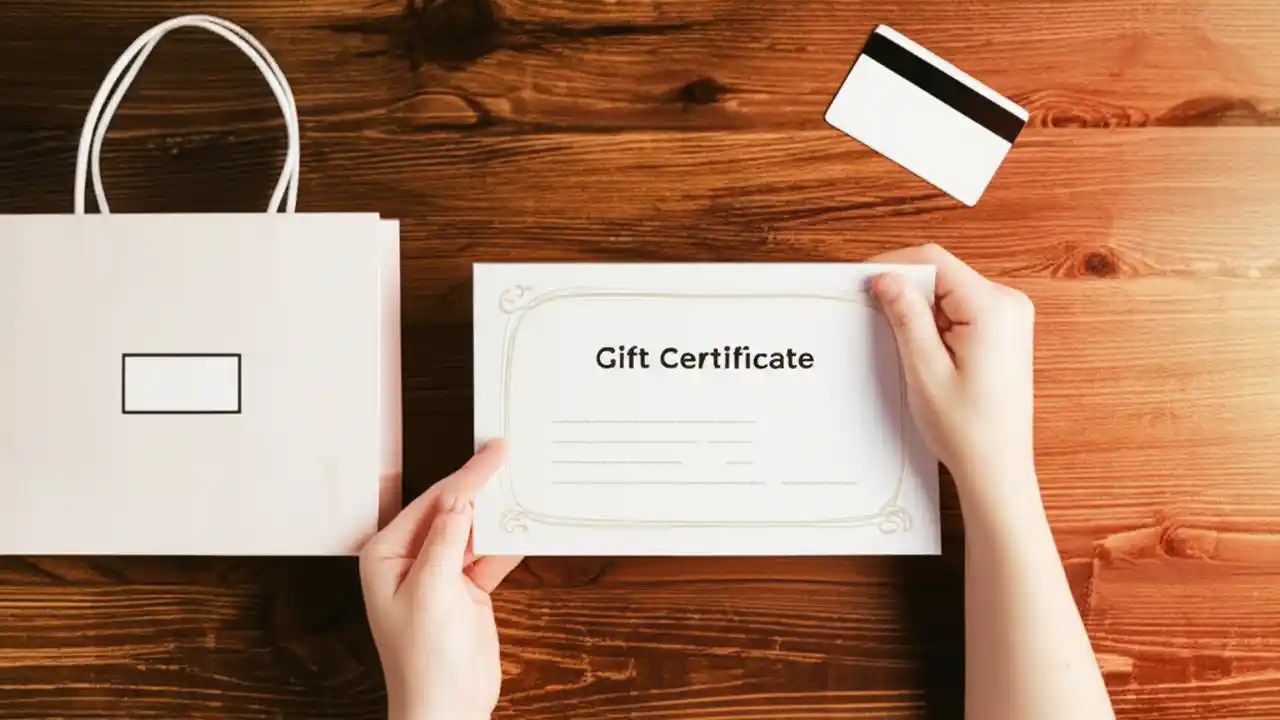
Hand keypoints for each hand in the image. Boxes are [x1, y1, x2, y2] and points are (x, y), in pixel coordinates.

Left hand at [359, 440, 521, 719]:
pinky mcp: (466, 589)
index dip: (465, 477)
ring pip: (474, 531)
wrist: (447, 709)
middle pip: (452, 511)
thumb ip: (445, 540)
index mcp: (386, 555)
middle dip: (481, 488)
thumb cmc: (422, 662)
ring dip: (497, 514)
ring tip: (521, 488)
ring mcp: (440, 574)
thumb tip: (459, 499)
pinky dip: (508, 542)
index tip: (492, 454)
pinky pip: (490, 556)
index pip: (431, 503)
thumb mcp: (430, 591)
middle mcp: (410, 560)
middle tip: (509, 458)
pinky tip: (524, 527)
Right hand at [868, 244, 1037, 511]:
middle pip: (942, 273)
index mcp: (993, 308)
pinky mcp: (1004, 330)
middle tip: (872, 313)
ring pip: (949, 290)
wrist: (997, 467)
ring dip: (920, 308)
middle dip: (905, 289)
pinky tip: (922, 348)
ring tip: (901, 343)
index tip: (862, 280)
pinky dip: (935, 320)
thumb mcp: (925, 369)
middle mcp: (1009, 304)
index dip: (893, 264)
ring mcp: (1010, 316)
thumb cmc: (967, 429)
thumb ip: (906, 316)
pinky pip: (962, 308)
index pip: (934, 261)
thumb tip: (885, 277)